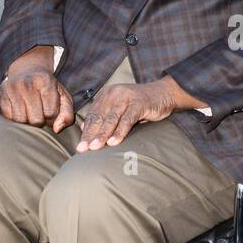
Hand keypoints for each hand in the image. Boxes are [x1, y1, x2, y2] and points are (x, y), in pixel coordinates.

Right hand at [0, 48, 73, 131]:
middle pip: (35, 120)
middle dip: (40, 121)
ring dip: (27, 121)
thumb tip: (56, 129)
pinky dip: (16, 117)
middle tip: (40, 113)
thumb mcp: (63, 97)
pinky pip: (9, 117)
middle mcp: (27, 84)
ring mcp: (12, 89)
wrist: (27, 70)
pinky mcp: (1, 95)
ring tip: (31, 112)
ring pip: (21, 120)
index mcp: (45, 82)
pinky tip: (21, 110)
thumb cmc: (48, 88)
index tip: (51, 112)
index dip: (53, 118)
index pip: (50, 113)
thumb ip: (67, 114)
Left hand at [75, 77, 206, 151]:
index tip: (80, 147)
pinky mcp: (139, 103)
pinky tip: (113, 142)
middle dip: (90, 135)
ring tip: (95, 147)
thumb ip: (103, 115)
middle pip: (99, 117)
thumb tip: (84, 127)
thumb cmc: (139, 104)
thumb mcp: (118, 108)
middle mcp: (113, 93)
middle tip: (83, 149)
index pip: (92, 115)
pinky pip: (127, 120)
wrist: (163, 93)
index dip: (85, 132)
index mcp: (106, 94)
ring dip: (102, 134)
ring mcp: (126, 97)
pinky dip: (119, 132)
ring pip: (111, 119)